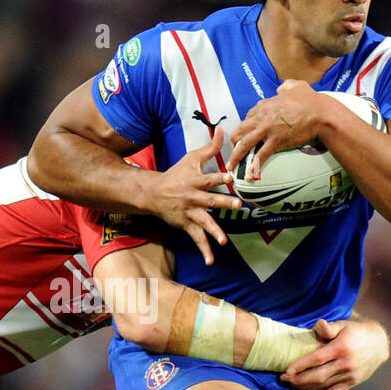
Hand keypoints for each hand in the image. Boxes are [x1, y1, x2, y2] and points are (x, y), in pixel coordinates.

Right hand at [147, 125, 243, 265]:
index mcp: (195, 181)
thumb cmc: (176, 174)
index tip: (231, 177)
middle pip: (210, 201)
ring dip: (213, 232)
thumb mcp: (191, 159)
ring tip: (223, 241)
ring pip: (203, 223)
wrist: (153, 193)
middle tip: (238, 205)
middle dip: (223, 203)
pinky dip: (204, 250)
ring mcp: (190, 213)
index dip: (220, 177)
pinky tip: (211, 261)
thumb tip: (222, 128)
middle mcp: (193, 198)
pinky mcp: (187, 225)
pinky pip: (197, 239)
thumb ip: (210, 147)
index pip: (209, 178)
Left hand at [227, 79, 325, 175]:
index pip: (248, 117)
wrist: (320, 113)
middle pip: (240, 131)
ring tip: (231, 166)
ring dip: (236, 157)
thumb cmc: (310, 100)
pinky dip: (253, 167)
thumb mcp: (296, 86)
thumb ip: (286, 86)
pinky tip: (248, 175)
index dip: (245, 127)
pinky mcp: (276, 141)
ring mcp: (267, 130)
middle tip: (234, 150)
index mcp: (265, 105)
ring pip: (245, 144)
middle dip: (234, 142)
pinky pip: (260, 156)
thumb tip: (282, 88)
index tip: (244, 134)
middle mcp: (262, 117)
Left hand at [279, 318, 389, 389]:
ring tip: (292, 385)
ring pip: (324, 385)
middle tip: (284, 379)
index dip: (301, 366)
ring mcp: (350, 375)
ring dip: (306, 387)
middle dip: (298, 379)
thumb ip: (330, 328)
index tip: (287, 370)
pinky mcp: (353, 382)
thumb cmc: (357, 332)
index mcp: (341, 348)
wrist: (380, 344)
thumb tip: (319, 324)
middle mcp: (345, 363)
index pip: (317, 359)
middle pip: (318, 375)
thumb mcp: (344, 325)